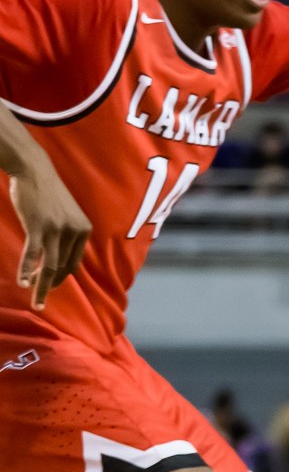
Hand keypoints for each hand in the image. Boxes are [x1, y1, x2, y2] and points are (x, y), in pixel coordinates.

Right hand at [8, 165, 89, 310]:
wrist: (33, 170)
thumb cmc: (46, 193)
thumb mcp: (65, 214)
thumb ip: (66, 233)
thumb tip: (59, 255)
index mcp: (83, 230)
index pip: (73, 263)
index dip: (61, 278)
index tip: (50, 286)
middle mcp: (74, 231)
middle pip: (63, 268)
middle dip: (51, 286)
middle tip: (40, 300)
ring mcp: (57, 229)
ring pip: (49, 266)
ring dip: (42, 286)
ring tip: (36, 301)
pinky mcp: (39, 226)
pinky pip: (33, 255)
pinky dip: (26, 271)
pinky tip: (23, 283)